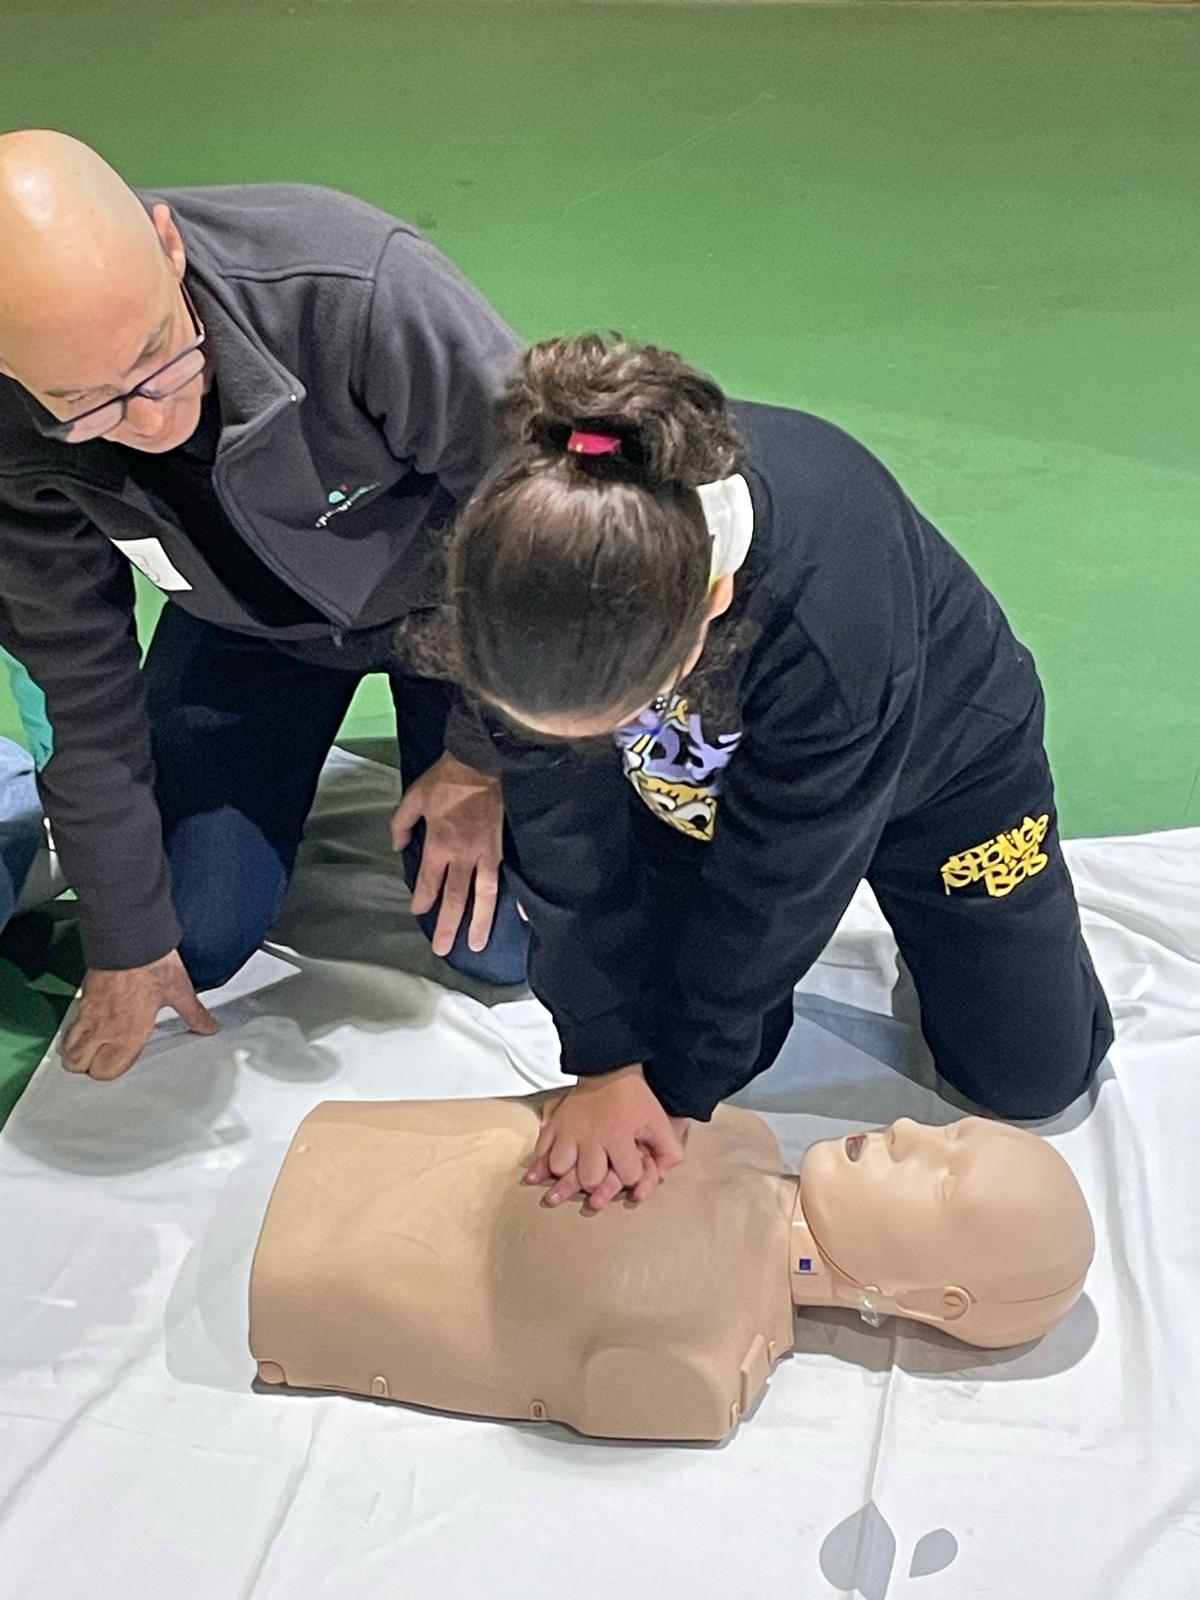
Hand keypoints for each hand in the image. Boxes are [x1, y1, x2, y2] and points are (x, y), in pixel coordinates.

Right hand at [62, 948, 217, 1080]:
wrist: (128, 937)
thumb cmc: (151, 962)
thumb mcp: (179, 990)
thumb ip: (193, 1014)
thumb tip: (207, 1026)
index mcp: (128, 1034)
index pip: (107, 1071)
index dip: (115, 1070)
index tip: (127, 1059)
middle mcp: (103, 1029)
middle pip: (80, 1065)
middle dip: (91, 1067)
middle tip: (108, 1057)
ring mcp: (88, 1015)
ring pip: (68, 1049)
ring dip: (79, 1052)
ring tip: (96, 1046)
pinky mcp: (81, 1000)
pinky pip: (69, 1026)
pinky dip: (76, 1032)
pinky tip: (93, 1024)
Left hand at [390, 752, 502, 956]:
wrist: (484, 760)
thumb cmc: (448, 778)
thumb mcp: (414, 796)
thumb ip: (402, 824)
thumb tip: (399, 846)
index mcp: (439, 844)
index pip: (429, 882)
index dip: (423, 900)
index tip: (419, 912)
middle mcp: (463, 856)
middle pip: (456, 899)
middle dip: (449, 926)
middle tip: (444, 950)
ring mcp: (487, 854)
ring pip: (485, 896)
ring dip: (481, 923)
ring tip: (478, 945)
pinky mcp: (504, 848)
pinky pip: (507, 878)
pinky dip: (516, 899)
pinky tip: (520, 917)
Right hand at [525, 1067, 689, 1209]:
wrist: (609, 1066)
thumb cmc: (634, 1097)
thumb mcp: (658, 1121)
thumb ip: (668, 1150)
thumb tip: (663, 1176)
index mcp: (618, 1136)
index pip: (626, 1176)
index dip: (633, 1177)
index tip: (631, 1169)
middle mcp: (591, 1137)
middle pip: (589, 1179)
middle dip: (597, 1183)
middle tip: (601, 1175)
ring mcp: (569, 1130)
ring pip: (560, 1166)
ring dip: (567, 1173)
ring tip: (575, 1171)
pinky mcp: (555, 1123)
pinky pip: (542, 1148)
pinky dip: (542, 1160)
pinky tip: (546, 1168)